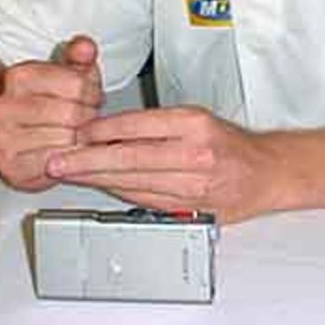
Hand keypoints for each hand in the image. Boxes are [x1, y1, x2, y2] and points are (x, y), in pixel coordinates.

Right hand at [0, 35, 103, 191]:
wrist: (15, 137)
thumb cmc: (49, 104)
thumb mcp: (68, 74)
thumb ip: (80, 57)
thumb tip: (85, 46)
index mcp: (18, 76)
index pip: (76, 83)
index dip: (93, 93)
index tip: (91, 97)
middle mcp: (4, 106)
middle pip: (72, 113)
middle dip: (88, 118)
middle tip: (86, 119)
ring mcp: (3, 137)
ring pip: (65, 139)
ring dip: (80, 140)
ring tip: (76, 134)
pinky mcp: (10, 166)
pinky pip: (54, 163)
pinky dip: (68, 160)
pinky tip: (67, 152)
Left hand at [45, 106, 282, 223]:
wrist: (266, 173)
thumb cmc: (230, 144)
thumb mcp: (197, 118)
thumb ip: (156, 125)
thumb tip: (109, 130)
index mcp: (194, 123)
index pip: (138, 125)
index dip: (102, 131)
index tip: (77, 133)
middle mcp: (194, 152)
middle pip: (130, 157)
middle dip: (88, 161)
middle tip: (58, 161)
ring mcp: (192, 183)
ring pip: (133, 182)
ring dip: (97, 179)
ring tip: (70, 174)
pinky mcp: (189, 206)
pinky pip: (144, 198)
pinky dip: (119, 191)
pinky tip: (101, 186)